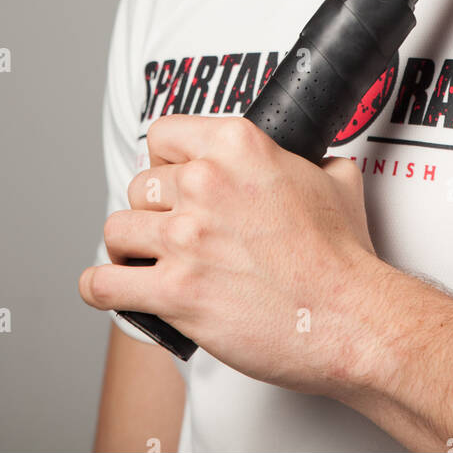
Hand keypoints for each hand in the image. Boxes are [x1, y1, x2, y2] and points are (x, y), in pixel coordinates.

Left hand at [78, 114, 383, 393]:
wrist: (351, 317)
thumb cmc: (343, 259)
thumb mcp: (337, 182)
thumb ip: (315, 163)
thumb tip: (315, 163)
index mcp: (237, 146)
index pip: (163, 134)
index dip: (166, 160)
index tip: (173, 180)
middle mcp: (205, 183)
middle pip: (138, 184)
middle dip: (150, 210)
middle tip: (169, 231)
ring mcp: (186, 238)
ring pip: (116, 229)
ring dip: (126, 249)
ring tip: (139, 262)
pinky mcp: (175, 291)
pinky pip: (104, 284)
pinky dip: (100, 288)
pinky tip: (111, 288)